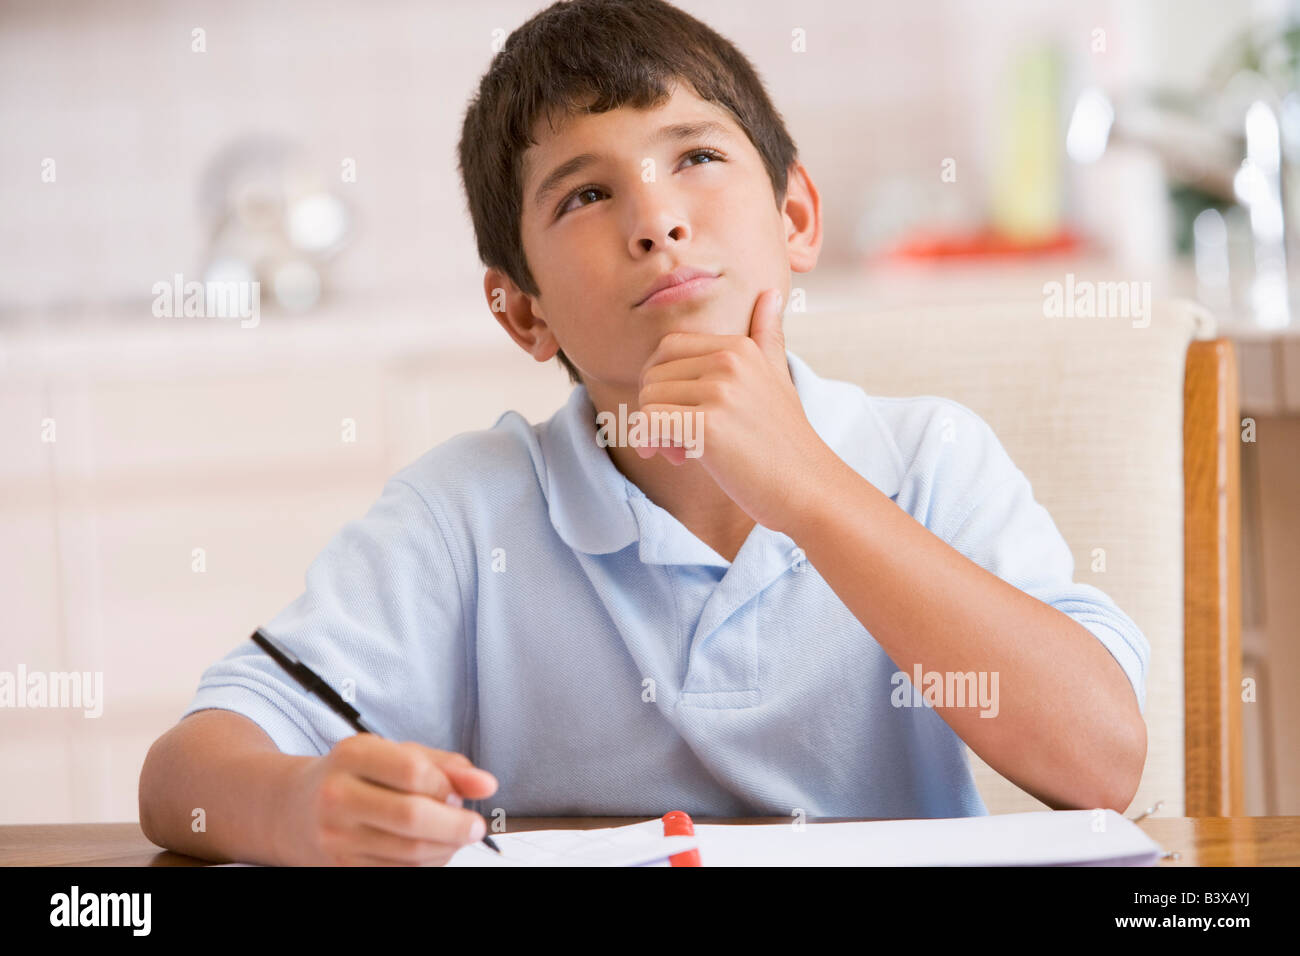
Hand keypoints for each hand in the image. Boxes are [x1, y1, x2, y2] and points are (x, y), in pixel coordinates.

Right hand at [274, 735, 497, 865]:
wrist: (291, 808)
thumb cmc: (354, 775)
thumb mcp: (394, 754)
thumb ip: (445, 765)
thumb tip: (488, 784)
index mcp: (351, 755)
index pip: (412, 771)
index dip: (447, 786)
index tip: (460, 793)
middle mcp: (337, 796)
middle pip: (412, 818)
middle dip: (455, 826)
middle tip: (474, 826)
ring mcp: (334, 837)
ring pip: (409, 852)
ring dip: (444, 848)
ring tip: (451, 836)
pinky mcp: (338, 868)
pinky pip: (396, 872)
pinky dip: (424, 864)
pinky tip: (429, 850)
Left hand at [635, 288, 836, 532]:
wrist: (808, 488)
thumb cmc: (786, 440)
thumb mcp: (778, 377)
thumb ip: (767, 336)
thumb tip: (771, 294)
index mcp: (739, 346)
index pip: (667, 348)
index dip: (664, 383)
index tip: (682, 414)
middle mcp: (729, 360)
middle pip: (652, 374)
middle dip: (656, 409)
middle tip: (679, 439)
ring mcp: (719, 391)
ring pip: (647, 400)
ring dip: (655, 431)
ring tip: (684, 451)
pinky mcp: (707, 426)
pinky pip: (649, 423)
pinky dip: (651, 442)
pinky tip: (677, 458)